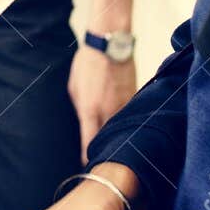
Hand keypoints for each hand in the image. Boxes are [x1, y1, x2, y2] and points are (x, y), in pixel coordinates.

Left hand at [68, 46, 136, 163]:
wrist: (110, 44)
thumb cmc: (87, 63)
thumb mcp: (74, 88)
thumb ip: (80, 108)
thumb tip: (83, 123)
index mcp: (90, 109)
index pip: (89, 142)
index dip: (88, 157)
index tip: (88, 165)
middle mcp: (109, 111)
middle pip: (109, 141)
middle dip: (106, 152)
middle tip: (103, 160)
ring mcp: (124, 106)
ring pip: (123, 131)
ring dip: (120, 139)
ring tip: (118, 149)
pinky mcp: (134, 99)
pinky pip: (132, 117)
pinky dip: (130, 124)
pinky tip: (128, 129)